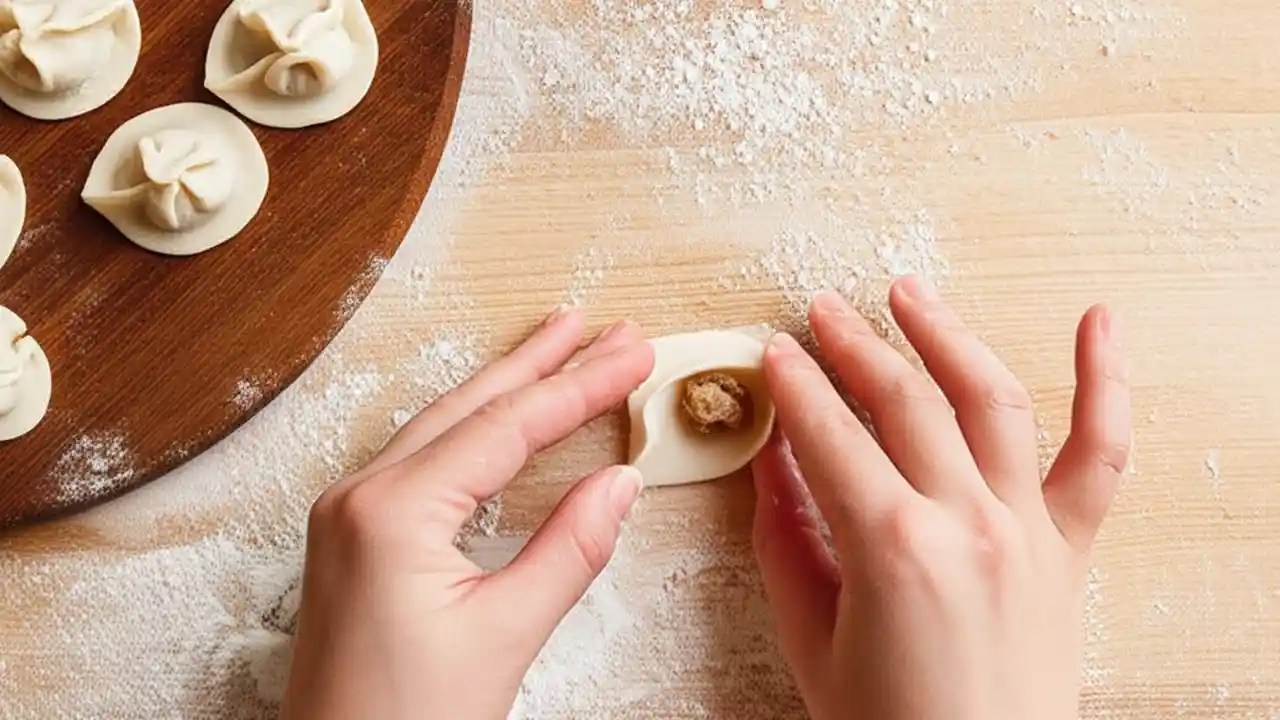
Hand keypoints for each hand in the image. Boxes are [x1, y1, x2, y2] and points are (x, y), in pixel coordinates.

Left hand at [281, 308, 653, 719]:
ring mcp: (349, 515)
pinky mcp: (354, 538)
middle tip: (601, 327)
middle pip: (469, 407)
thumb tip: (619, 483)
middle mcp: (359, 497)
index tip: (633, 353)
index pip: (506, 428)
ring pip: (442, 426)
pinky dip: (473, 430)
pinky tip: (499, 420)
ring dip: (505, 387)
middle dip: (542, 363)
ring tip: (557, 348)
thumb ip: (568, 550)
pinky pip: (422, 459)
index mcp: (392, 512)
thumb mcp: (504, 638)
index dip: (579, 387)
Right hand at [752, 277, 1129, 719]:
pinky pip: (1100, 455)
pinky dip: (1108, 382)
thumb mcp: (811, 637)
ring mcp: (1027, 530)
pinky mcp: (1067, 548)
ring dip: (946, 334)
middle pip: (903, 400)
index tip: (773, 353)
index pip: (830, 434)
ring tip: (908, 294)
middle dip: (853, 345)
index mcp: (895, 548)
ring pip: (990, 398)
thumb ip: (785, 538)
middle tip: (821, 313)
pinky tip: (1099, 323)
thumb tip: (770, 462)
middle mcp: (969, 523)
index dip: (794, 385)